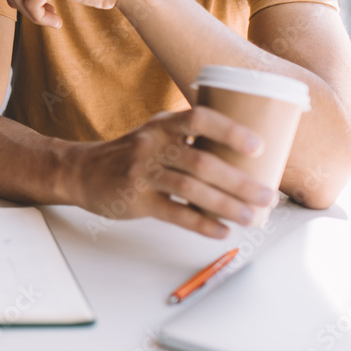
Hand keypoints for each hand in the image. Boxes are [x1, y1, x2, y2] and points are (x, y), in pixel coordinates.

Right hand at [70, 107, 275, 237]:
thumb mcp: (154, 134)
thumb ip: (188, 139)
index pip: (198, 118)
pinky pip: (174, 213)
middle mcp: (151, 145)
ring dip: (227, 205)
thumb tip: (243, 158)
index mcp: (162, 125)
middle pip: (201, 161)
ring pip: (191, 189)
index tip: (258, 146)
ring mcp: (141, 173)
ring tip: (252, 217)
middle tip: (268, 196)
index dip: (229, 130)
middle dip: (240, 181)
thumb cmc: (130, 155)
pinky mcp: (135, 200)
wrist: (81, 171)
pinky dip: (201, 224)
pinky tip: (221, 231)